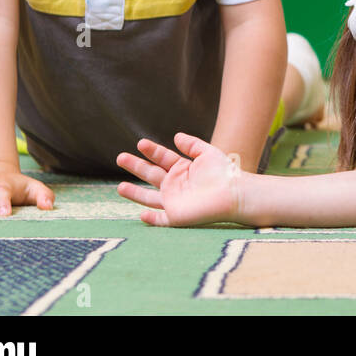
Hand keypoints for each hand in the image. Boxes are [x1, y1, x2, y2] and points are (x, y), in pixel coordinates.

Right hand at [116, 133, 244, 226]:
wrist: (236, 193)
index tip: (141, 143)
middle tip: (120, 157)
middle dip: (136, 167)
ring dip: (134, 194)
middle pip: (151, 175)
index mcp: (182, 170)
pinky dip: (151, 218)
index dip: (152, 151)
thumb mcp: (207, 153)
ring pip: (149, 198)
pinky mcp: (178, 216)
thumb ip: (192, 145)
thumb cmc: (225, 173)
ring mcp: (174, 201)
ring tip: (120, 187)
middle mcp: (175, 185)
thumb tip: (176, 136)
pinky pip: (160, 219)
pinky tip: (141, 215)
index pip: (162, 158)